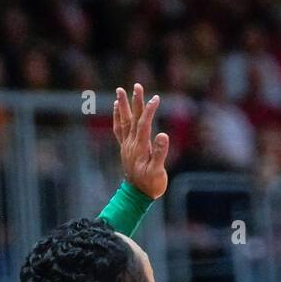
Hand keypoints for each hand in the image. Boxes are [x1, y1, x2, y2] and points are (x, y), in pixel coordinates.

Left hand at [114, 83, 169, 199]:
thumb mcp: (158, 172)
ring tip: (120, 91)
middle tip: (137, 86)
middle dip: (135, 101)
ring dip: (123, 105)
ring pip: (124, 121)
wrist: (137, 196)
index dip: (149, 110)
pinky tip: (117, 108)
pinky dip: (117, 117)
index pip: (144, 123)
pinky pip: (119, 129)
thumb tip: (163, 135)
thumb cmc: (150, 185)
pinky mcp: (126, 148)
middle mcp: (131, 143)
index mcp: (140, 147)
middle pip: (133, 118)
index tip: (156, 98)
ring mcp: (127, 145)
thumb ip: (160, 154)